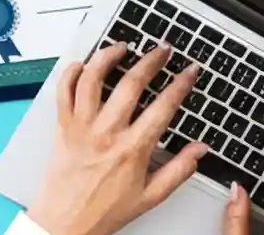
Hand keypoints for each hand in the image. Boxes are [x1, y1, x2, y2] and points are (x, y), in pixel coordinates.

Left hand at [27, 43, 208, 234]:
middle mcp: (106, 133)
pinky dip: (72, 73)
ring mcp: (82, 126)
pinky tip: (84, 64)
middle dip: (151, 61)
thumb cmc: (104, 211)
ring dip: (108, 57)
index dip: (180, 85)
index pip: (163, 107)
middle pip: (130, 84)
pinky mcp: (62, 126)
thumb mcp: (150, 196)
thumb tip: (200, 150)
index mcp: (132, 150)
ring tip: (123, 47)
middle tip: (162, 50)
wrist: (65, 223)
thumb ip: (178, 170)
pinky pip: (63, 91)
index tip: (189, 71)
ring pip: (92, 79)